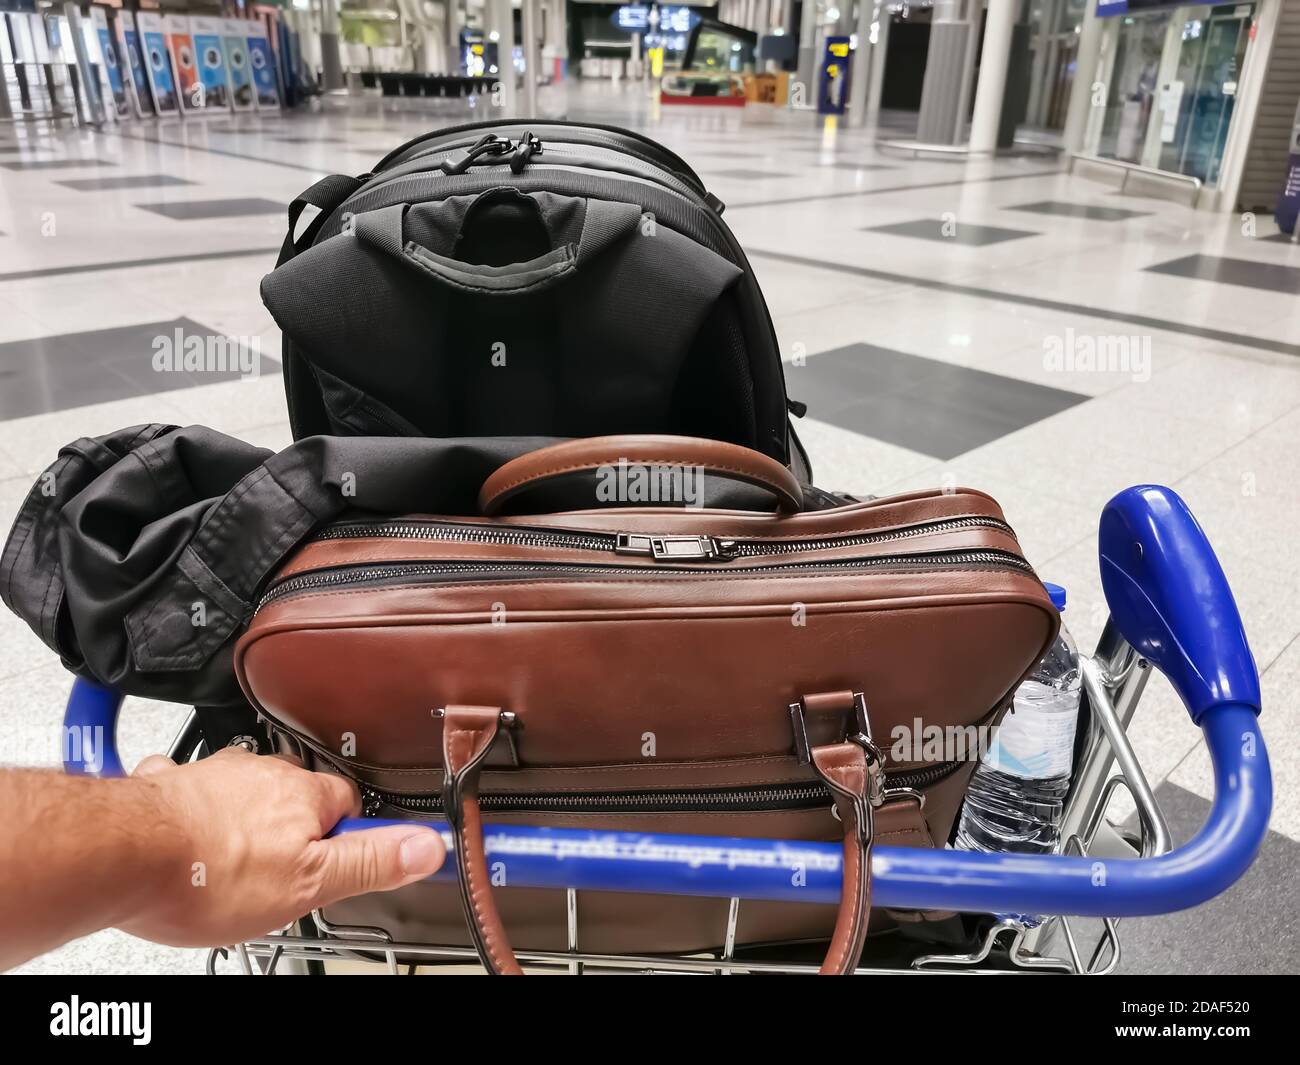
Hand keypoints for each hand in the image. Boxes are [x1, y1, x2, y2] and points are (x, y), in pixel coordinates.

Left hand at [119, 748, 445, 947]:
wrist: (125, 854)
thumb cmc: (212, 873)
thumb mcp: (309, 883)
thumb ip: (371, 860)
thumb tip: (429, 845)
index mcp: (304, 795)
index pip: (350, 802)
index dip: (351, 831)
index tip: (353, 852)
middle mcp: (262, 773)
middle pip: (296, 795)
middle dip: (294, 825)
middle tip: (286, 869)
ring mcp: (214, 775)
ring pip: (244, 790)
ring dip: (244, 815)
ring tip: (236, 860)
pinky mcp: (170, 785)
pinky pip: (189, 788)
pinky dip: (191, 807)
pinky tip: (184, 834)